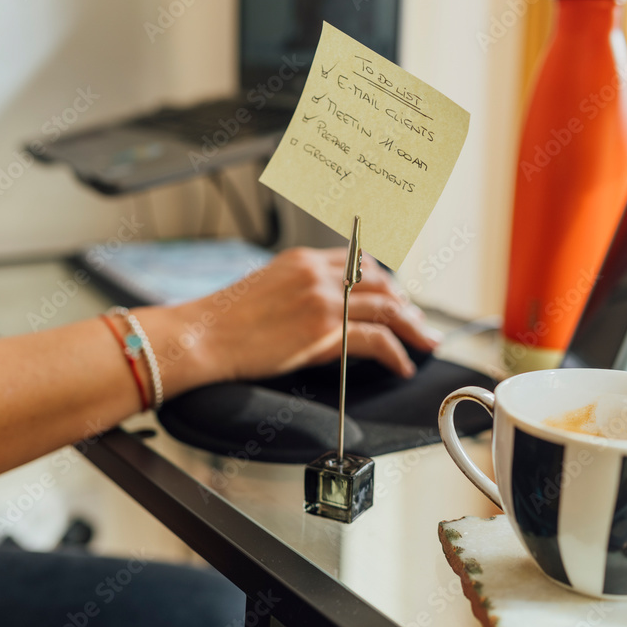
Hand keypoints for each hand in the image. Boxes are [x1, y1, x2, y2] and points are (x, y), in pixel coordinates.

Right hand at [151, 247, 442, 392]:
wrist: (201, 336)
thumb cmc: (222, 323)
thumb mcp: (264, 290)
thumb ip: (297, 292)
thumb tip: (320, 313)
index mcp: (302, 260)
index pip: (358, 262)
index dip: (384, 282)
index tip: (396, 297)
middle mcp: (317, 274)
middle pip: (381, 282)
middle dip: (406, 304)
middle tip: (419, 324)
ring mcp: (323, 300)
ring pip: (388, 308)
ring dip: (413, 328)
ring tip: (425, 343)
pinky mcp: (324, 330)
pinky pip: (377, 339)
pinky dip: (396, 353)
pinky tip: (401, 365)